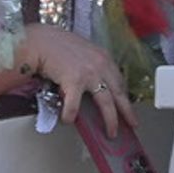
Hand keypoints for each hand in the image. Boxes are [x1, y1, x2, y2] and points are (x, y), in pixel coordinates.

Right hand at [17, 24, 136, 137]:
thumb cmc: (58, 46)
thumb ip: (93, 67)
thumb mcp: (85, 53)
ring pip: (106, 102)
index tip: (129, 107)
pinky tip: (68, 120)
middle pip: (119, 93)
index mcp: (104, 59)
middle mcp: (101, 66)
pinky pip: (75, 104)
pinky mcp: (74, 80)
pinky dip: (71, 114)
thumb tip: (97, 85)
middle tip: (132, 124)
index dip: (125, 97)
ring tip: (111, 132)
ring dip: (110, 120)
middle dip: (127, 112)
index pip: (120, 82)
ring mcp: (89, 74)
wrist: (41, 41)